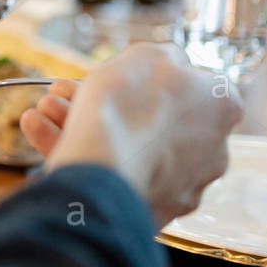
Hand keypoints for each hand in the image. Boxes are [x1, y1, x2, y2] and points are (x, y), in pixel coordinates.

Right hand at [19, 44, 242, 226]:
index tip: (120, 79)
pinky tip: (47, 137)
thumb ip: (165, 58)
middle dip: (114, 107)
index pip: (191, 87)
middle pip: (159, 123)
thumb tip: (168, 67)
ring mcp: (186, 186)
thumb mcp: (146, 54)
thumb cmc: (126, 106)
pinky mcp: (155, 213)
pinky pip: (120, 180)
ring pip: (134, 153)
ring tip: (44, 113)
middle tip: (69, 96)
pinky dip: (90, 161)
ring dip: (90, 130)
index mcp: (222, 105)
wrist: (101, 170)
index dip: (151, 81)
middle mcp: (214, 150)